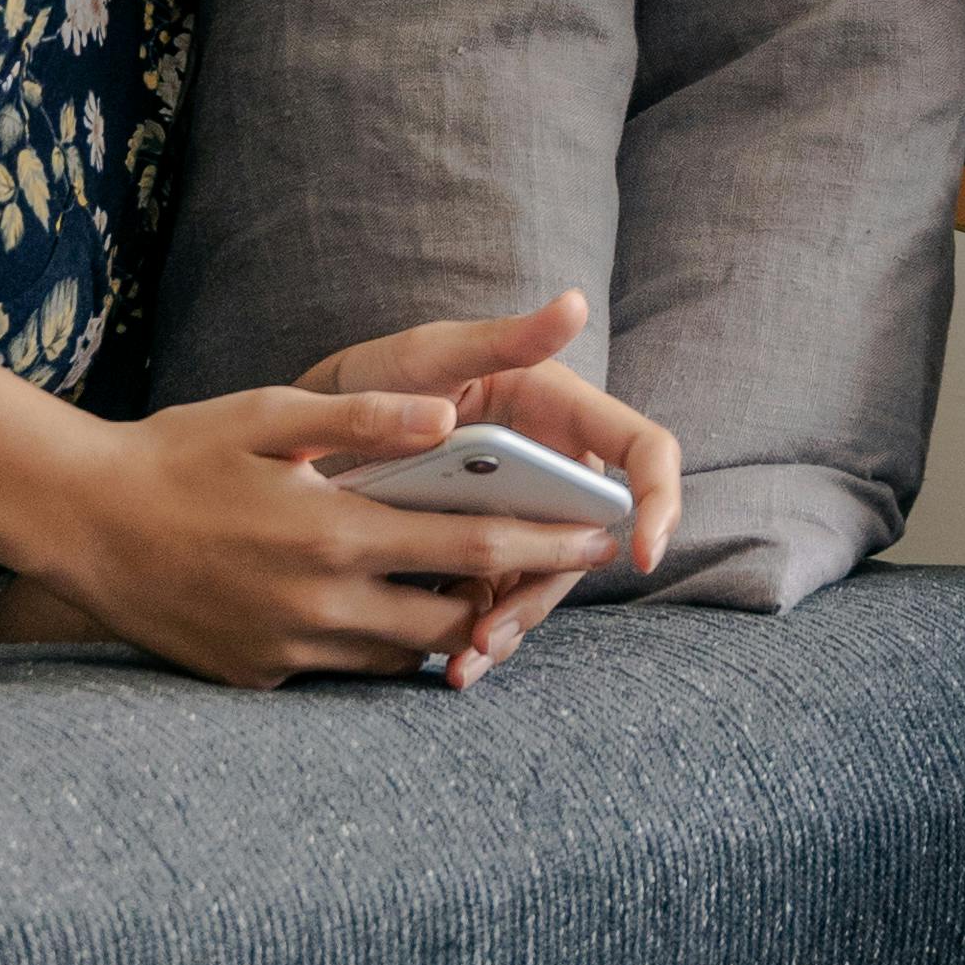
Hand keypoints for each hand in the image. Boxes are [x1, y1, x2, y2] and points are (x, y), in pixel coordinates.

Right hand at [15, 378, 628, 689]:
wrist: (79, 523)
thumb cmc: (178, 454)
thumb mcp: (269, 417)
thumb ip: (365, 418)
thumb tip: (452, 415)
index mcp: (338, 536)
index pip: (475, 548)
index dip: (547, 542)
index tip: (600, 533)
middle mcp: (322, 608)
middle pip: (453, 619)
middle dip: (507, 597)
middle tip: (541, 570)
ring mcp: (288, 652)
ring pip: (402, 655)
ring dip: (439, 624)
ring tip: (466, 588)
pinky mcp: (258, 679)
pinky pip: (342, 672)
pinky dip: (371, 644)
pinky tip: (373, 607)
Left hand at [304, 291, 680, 687]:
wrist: (306, 433)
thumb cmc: (377, 375)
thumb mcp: (434, 354)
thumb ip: (506, 338)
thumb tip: (575, 302)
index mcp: (561, 411)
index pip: (642, 451)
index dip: (658, 499)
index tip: (641, 550)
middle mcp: (553, 467)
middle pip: (588, 537)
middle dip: (552, 587)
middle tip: (499, 626)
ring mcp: (520, 514)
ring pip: (545, 577)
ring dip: (514, 622)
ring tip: (467, 657)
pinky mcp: (481, 552)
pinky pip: (501, 598)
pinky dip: (481, 632)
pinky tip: (451, 662)